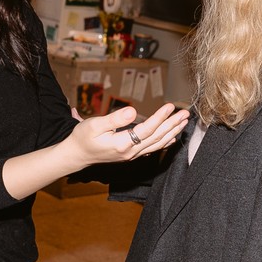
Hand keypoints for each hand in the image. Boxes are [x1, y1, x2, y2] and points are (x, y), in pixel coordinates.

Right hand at [68, 103, 188, 164]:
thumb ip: (114, 118)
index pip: (147, 129)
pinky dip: (165, 143)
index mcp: (122, 144)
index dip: (160, 117)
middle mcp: (130, 152)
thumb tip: (131, 111)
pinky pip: (152, 149)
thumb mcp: (94, 125)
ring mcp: (132, 155)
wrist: (76, 155)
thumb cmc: (82, 137)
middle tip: (185, 113)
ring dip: (172, 132)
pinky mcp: (131, 155)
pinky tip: (172, 137)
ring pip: (157, 144)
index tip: (170, 106)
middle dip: (172, 124)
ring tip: (183, 122)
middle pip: (157, 137)